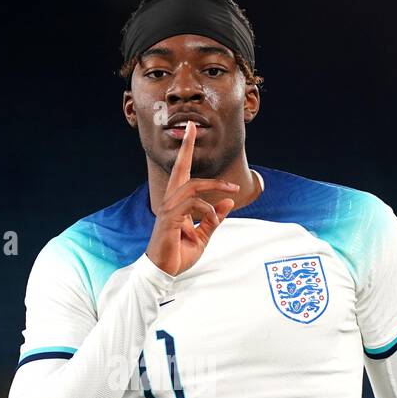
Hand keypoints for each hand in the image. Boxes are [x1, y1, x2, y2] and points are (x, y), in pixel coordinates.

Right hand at [145, 120, 238, 276]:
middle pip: (179, 168)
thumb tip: (228, 203)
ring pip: (193, 186)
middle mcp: (169, 200)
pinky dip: (208, 210)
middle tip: (192, 126)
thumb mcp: (203, 235)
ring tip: (233, 192)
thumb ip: (214, 218)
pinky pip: (192, 205)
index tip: (190, 129)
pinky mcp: (171, 219)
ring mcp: (168, 208)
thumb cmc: (178, 254)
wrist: (164, 271)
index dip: (185, 150)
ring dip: (216, 187)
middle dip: (186, 146)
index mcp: (177, 202)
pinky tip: (213, 219)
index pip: (181, 172)